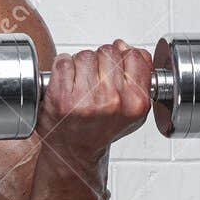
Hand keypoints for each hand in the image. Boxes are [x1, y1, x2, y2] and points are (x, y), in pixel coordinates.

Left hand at [37, 39, 152, 156]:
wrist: (74, 151)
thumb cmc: (100, 130)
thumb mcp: (134, 110)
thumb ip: (139, 76)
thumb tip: (125, 47)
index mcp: (135, 102)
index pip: (135, 56)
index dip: (123, 57)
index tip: (114, 67)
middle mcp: (112, 101)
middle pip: (108, 52)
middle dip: (100, 60)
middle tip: (94, 77)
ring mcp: (86, 99)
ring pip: (85, 55)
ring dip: (80, 63)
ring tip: (80, 81)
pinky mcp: (61, 97)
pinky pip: (63, 62)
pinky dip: (62, 65)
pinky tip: (66, 80)